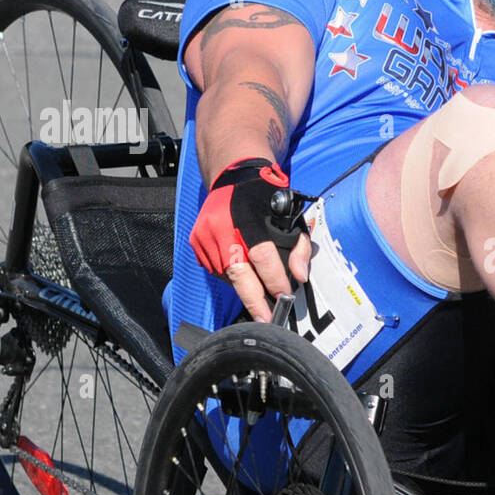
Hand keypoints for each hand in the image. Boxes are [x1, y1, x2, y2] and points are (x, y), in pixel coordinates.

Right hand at [189, 157, 311, 321]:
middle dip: (254, 300)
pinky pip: (216, 269)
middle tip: (267, 319)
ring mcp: (205, 234)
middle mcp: (221, 225)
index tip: (284, 296)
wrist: (233, 174)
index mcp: (246, 215)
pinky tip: (244, 275)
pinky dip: (231, 276)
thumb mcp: (290, 215)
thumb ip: (299, 247)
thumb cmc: (266, 196)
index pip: (261, 256)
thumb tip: (299, 276)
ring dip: (245, 288)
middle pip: (237, 272)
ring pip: (227, 274)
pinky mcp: (196, 240)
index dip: (273, 279)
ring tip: (260, 297)